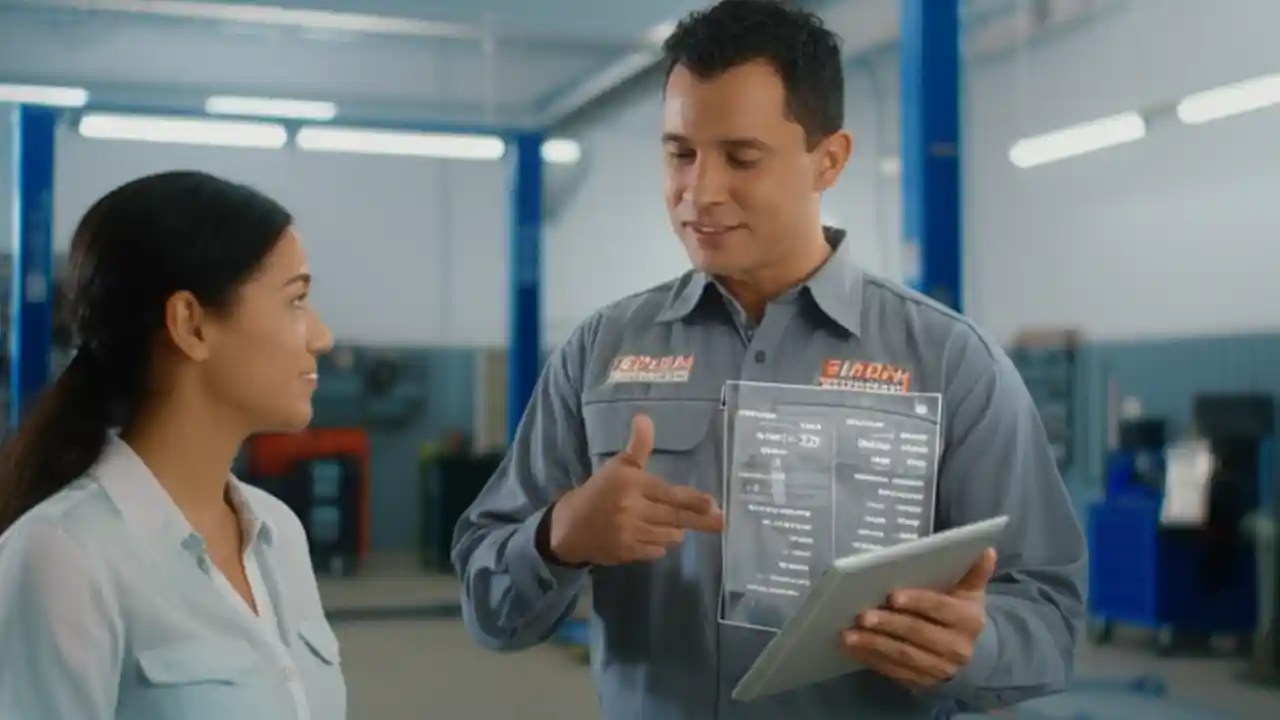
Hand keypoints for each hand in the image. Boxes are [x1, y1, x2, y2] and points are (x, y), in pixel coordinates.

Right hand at [547, 413, 723, 565]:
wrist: (568, 528)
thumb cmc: (597, 492)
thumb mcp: (617, 466)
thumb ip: (638, 447)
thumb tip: (644, 418)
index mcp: (630, 484)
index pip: (668, 493)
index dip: (692, 500)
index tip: (712, 503)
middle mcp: (632, 509)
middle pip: (674, 516)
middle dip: (700, 519)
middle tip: (721, 521)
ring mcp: (631, 534)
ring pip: (669, 534)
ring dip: (677, 529)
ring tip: (676, 524)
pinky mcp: (629, 554)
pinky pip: (657, 550)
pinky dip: (661, 544)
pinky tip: (657, 536)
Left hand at [841, 548, 996, 689]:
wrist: (974, 657)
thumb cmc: (962, 615)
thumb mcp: (972, 594)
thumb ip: (975, 572)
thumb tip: (986, 549)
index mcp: (968, 620)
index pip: (940, 608)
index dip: (917, 602)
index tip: (892, 596)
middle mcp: (957, 648)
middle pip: (918, 633)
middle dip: (888, 624)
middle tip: (862, 615)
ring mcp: (939, 669)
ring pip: (903, 656)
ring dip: (874, 645)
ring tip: (849, 635)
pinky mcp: (922, 682)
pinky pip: (895, 672)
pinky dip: (872, 660)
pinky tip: (854, 649)